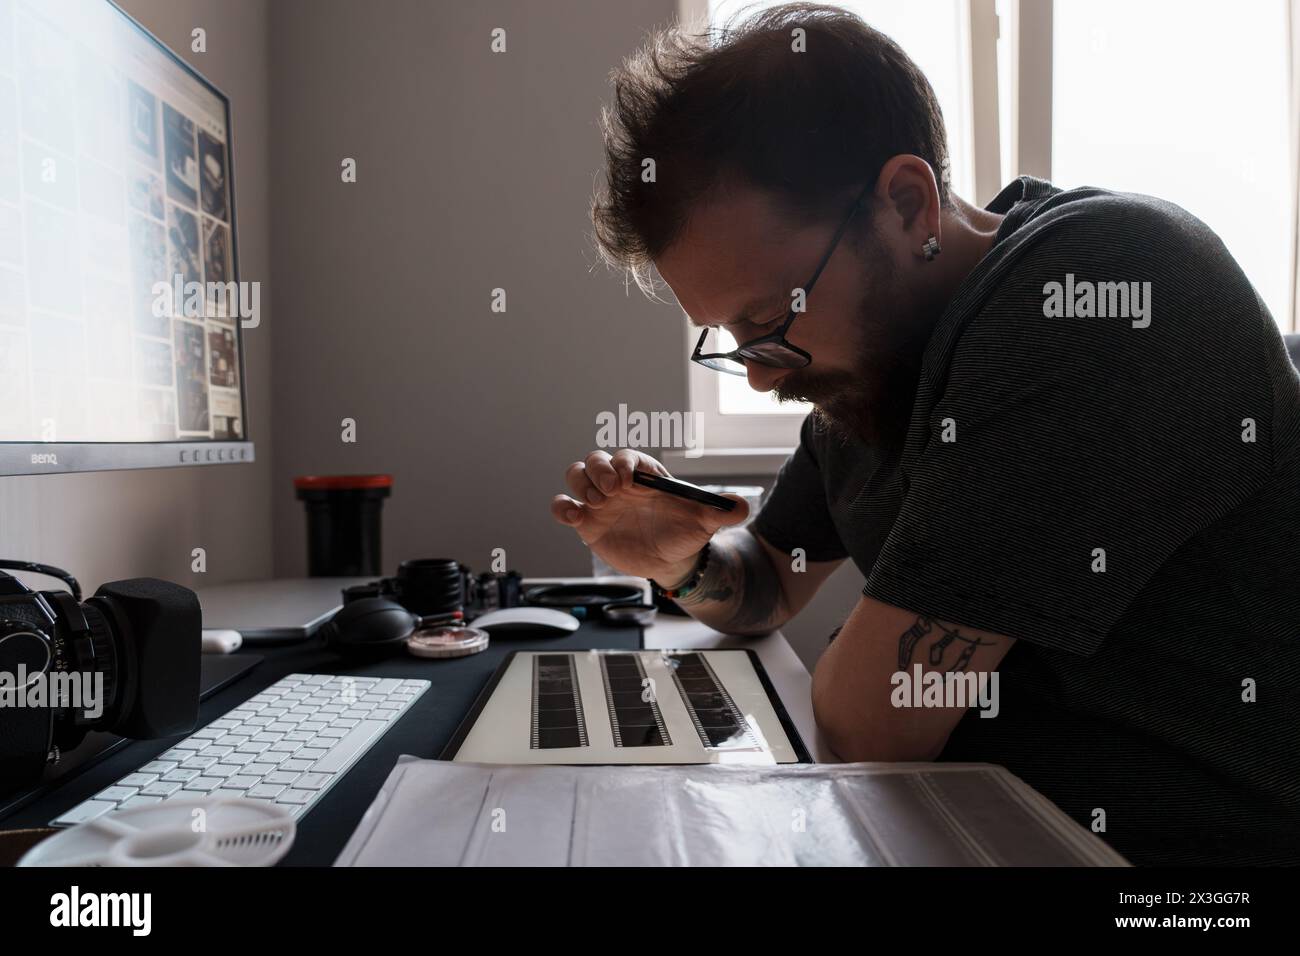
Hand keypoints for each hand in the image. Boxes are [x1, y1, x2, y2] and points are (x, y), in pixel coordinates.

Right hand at [551, 449, 749, 583]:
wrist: (670, 560)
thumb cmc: (684, 532)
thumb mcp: (704, 522)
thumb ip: (721, 511)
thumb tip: (742, 507)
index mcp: (644, 474)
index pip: (628, 457)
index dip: (623, 462)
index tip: (626, 479)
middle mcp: (618, 482)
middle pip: (595, 460)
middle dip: (597, 469)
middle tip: (610, 491)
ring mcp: (599, 501)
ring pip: (576, 476)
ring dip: (580, 484)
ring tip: (596, 504)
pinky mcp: (586, 522)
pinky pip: (564, 507)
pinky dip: (561, 508)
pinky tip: (573, 518)